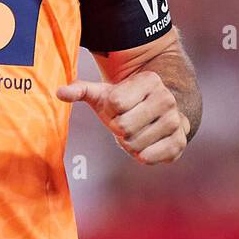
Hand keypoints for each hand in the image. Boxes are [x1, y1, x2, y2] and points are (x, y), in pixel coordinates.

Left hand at [57, 72, 189, 163]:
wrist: (158, 114)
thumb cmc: (125, 103)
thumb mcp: (104, 94)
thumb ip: (81, 90)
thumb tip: (59, 92)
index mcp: (150, 81)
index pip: (116, 103)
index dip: (110, 110)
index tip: (118, 108)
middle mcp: (167, 99)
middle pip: (124, 126)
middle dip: (118, 129)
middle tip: (126, 124)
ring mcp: (176, 121)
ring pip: (134, 144)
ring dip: (128, 143)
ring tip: (136, 133)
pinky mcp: (180, 143)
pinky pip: (149, 157)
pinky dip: (140, 156)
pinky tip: (145, 145)